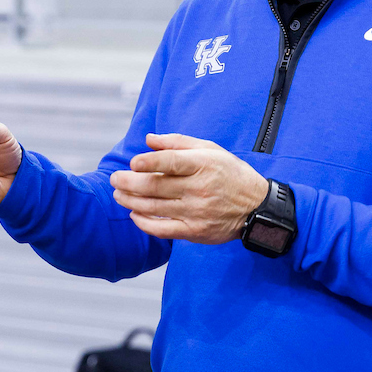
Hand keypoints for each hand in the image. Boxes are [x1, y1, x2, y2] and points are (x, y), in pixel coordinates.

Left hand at [110, 133, 269, 244]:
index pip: (171, 162)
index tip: (133, 162)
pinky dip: (145, 223)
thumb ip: (177, 143)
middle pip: (156, 186)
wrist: (256, 207)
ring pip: (155, 207)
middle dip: (129, 182)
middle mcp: (199, 188)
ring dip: (131, 201)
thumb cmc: (229, 173)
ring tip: (118, 195)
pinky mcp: (195, 231)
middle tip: (115, 179)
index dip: (149, 162)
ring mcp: (196, 211)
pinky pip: (163, 229)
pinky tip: (134, 215)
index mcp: (203, 165)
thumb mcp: (210, 150)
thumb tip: (148, 140)